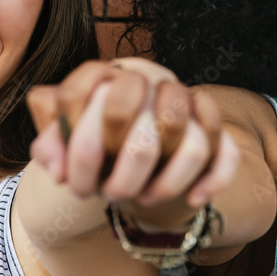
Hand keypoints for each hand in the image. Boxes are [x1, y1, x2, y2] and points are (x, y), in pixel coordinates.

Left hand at [27, 59, 239, 223]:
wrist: (134, 137)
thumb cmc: (97, 139)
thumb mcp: (66, 140)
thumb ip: (50, 143)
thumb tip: (57, 167)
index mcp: (107, 76)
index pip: (84, 88)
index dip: (74, 137)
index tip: (67, 179)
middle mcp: (147, 80)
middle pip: (135, 103)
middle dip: (120, 159)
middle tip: (108, 192)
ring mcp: (183, 102)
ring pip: (186, 130)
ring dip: (166, 177)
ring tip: (143, 199)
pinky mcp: (211, 128)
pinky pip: (225, 148)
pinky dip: (213, 177)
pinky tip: (194, 199)